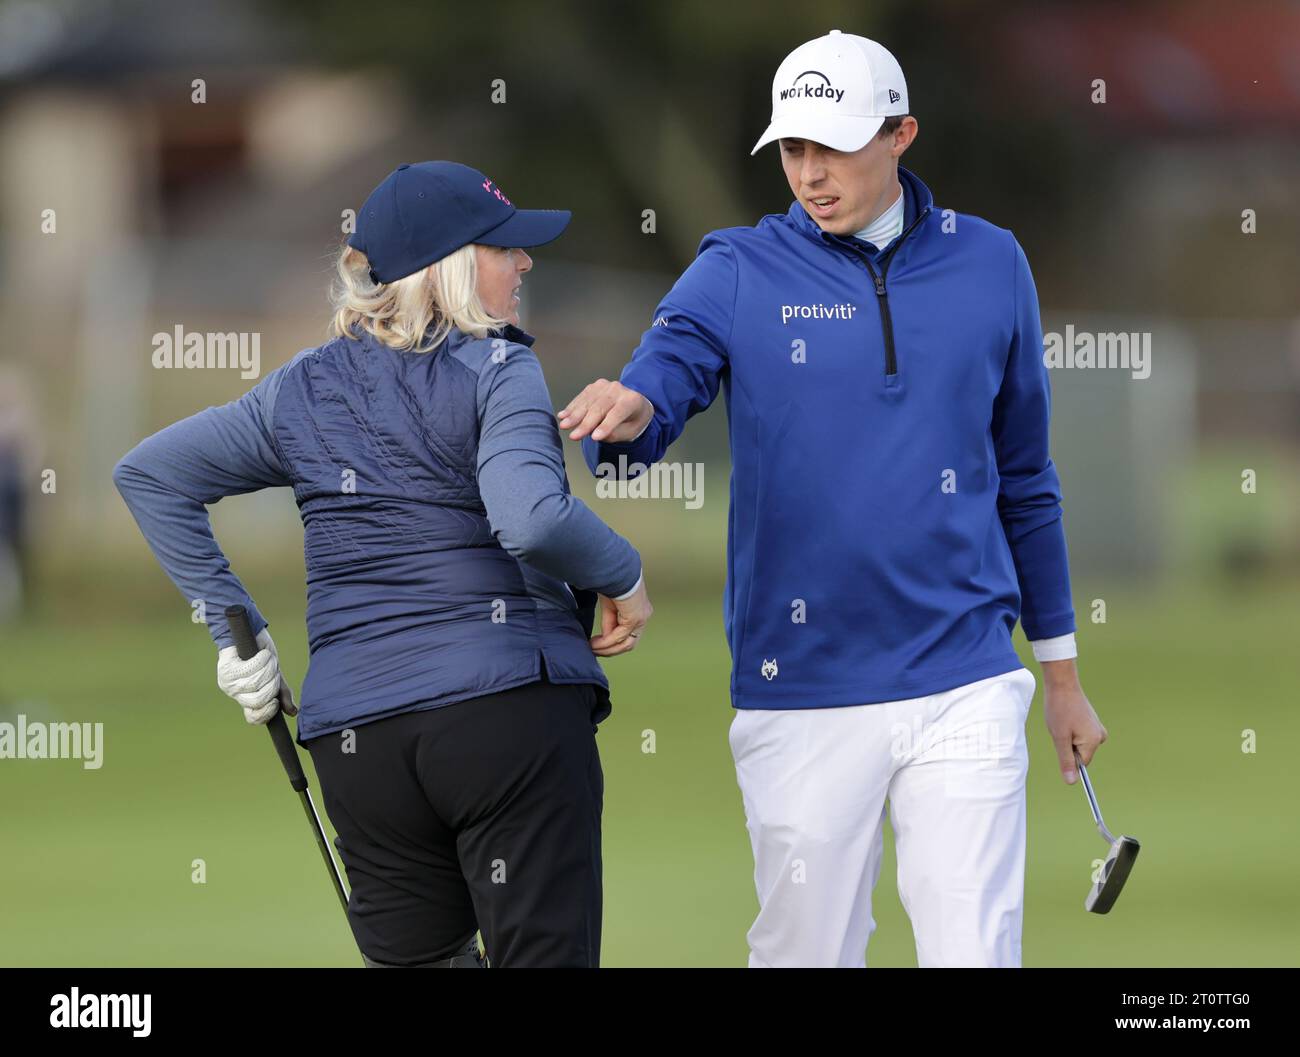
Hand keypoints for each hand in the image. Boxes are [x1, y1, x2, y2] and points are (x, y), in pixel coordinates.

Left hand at [216, 626, 297, 724]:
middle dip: (272, 683)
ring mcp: (229, 682)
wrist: (248, 631)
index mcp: (247, 698)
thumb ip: (281, 693)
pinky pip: (251, 669)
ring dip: (268, 667)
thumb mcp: (274, 675)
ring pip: (256, 683)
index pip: (253, 718)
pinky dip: (262, 658)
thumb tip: (293, 712)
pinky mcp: (226, 668)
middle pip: (258, 700)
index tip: (275, 702)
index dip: (267, 713)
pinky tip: (261, 653)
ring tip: (266, 658)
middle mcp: (235, 693)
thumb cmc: (261, 654)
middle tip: (272, 670)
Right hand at [558, 379, 652, 441]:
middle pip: (600, 407)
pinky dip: (572, 407)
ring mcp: (605, 386)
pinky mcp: (594, 386)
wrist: (633, 403)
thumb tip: (594, 433)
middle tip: (573, 436)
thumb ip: (614, 433)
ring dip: (574, 414)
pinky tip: (563, 415)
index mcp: (632, 400)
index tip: (594, 438)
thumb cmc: (632, 420)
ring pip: (588, 401)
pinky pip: (581, 397)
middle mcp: (618, 389)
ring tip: (564, 425)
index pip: (618, 413)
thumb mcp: (630, 432)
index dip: (606, 425)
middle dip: (585, 423)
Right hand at [589, 578, 652, 656]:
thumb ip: (609, 621)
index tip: (596, 645)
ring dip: (607, 649)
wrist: (617, 569)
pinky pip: (619, 636)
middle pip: (629, 643)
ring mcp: (641, 619)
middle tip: (594, 651)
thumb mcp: (610, 606)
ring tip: (592, 648)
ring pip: (626, 644)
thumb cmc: (613, 581)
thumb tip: (604, 637)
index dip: (612, 643)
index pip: (628, 634)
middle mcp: (643, 616)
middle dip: (610, 650)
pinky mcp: (635, 618)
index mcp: (639, 611)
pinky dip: (605, 642)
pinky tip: (594, 643)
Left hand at [1040, 659, 1105, 783]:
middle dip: (1068, 746)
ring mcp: (1098, 729)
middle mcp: (1100, 737)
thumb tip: (1072, 782)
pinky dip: (1070, 731)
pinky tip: (1067, 718)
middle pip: (1080, 754)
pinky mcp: (1093, 723)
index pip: (1081, 763)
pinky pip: (1080, 736)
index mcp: (1094, 742)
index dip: (1067, 755)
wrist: (1062, 685)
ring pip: (1079, 745)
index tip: (1061, 738)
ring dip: (1068, 738)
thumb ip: (1066, 761)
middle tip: (1061, 728)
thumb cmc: (1059, 710)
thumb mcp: (1059, 738)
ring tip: (1063, 722)